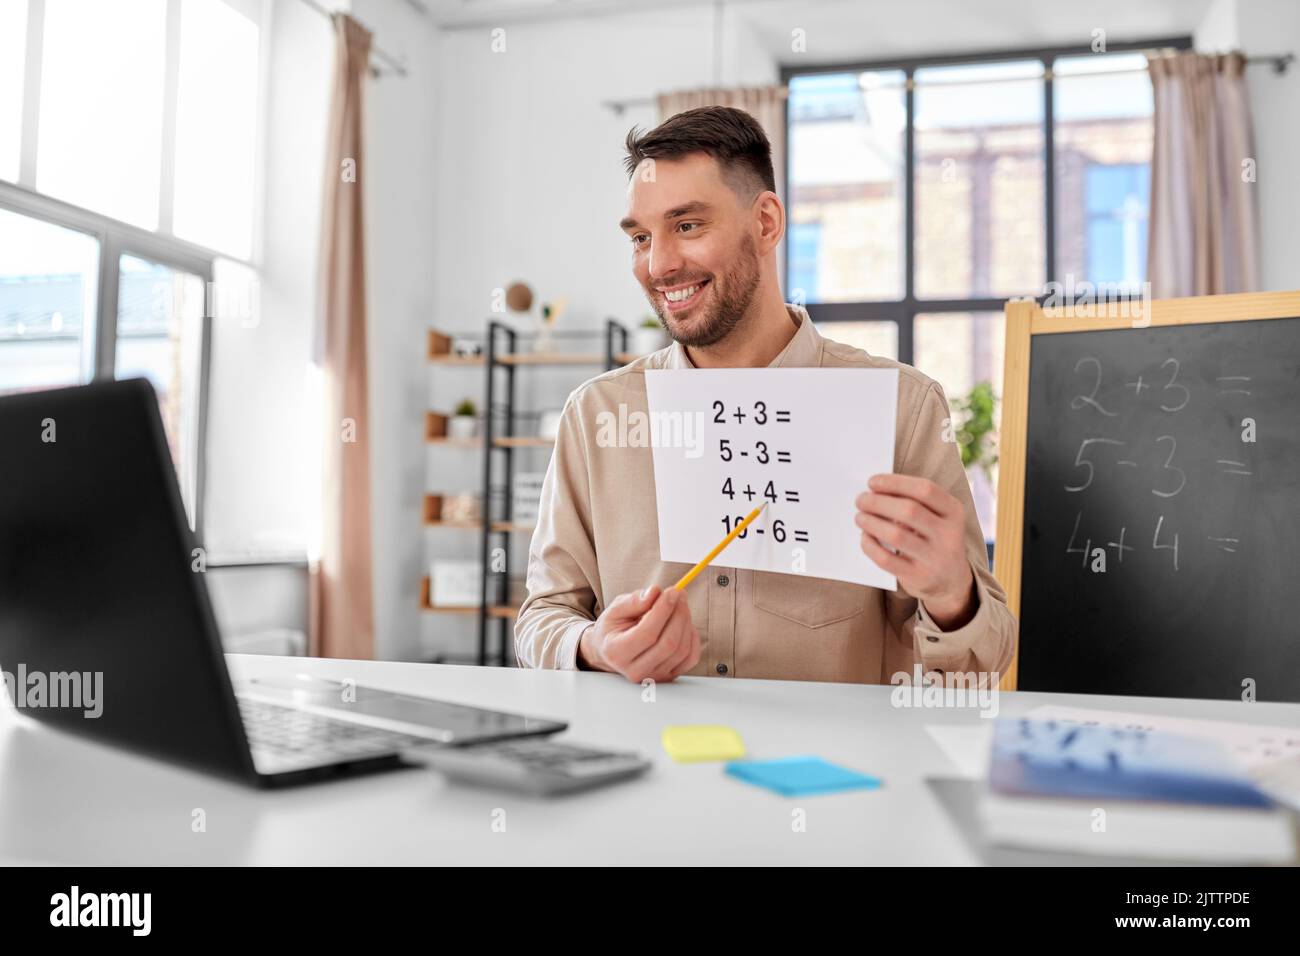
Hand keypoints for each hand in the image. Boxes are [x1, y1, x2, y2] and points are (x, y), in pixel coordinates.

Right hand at [578, 585, 700, 682]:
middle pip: (668, 643)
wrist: (613, 651)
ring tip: (680, 605)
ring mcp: (654, 677)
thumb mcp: (615, 610)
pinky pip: (691, 658)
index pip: (647, 634)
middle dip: (678, 614)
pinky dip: (693, 637)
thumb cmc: (614, 629)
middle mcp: (635, 670)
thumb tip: (655, 593)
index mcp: (617, 653)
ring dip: (686, 623)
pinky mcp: (668, 677)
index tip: (672, 592)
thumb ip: (633, 601)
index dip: (663, 611)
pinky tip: (684, 624)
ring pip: (682, 650)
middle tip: (679, 594)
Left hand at [855, 474, 976, 629]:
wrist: (951, 580)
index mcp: (954, 512)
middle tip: (861, 500)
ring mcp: (935, 557)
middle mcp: (949, 534)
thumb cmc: (935, 538)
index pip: (925, 490)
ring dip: (871, 522)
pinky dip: (870, 546)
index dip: (895, 483)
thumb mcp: (938, 517)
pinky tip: (865, 537)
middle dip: (878, 502)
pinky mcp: (918, 576)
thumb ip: (915, 502)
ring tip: (860, 517)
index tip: (872, 482)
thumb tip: (875, 491)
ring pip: (896, 535)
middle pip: (909, 510)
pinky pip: (887, 559)